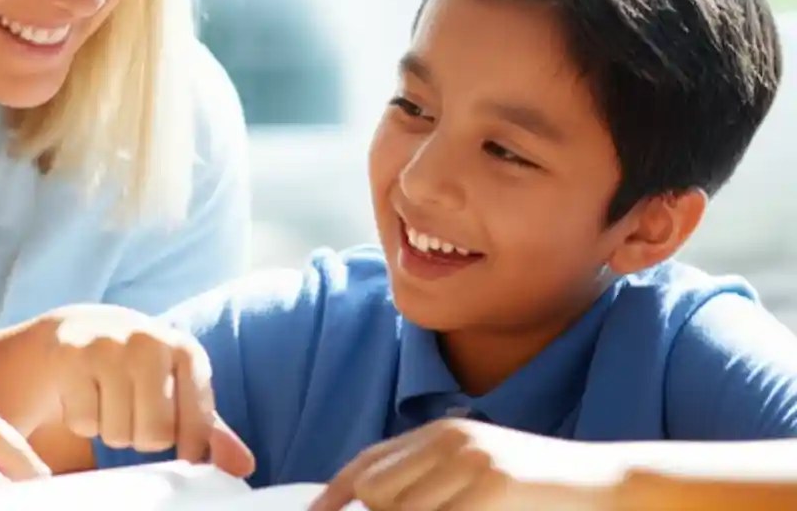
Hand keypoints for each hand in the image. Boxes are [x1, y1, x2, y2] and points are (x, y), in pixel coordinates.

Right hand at [45, 304, 254, 476]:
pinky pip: (84, 422)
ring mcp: (109, 345)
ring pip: (118, 433)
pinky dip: (81, 418)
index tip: (178, 449)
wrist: (68, 332)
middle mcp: (150, 341)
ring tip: (104, 398)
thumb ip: (206, 427)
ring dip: (109, 428)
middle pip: (155, 436)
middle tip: (131, 411)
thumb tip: (244, 466)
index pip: (198, 425)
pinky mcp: (71, 355)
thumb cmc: (130, 368)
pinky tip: (81, 392)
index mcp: (186, 351)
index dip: (187, 448)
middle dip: (140, 436)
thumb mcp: (174, 389)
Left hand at [309, 419, 618, 510]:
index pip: (366, 463)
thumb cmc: (533, 488)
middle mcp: (448, 440)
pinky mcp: (492, 484)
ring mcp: (471, 462)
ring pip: (401, 509)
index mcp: (439, 434)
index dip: (333, 495)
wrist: (605, 482)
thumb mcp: (473, 473)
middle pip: (376, 492)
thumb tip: (371, 501)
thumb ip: (426, 482)